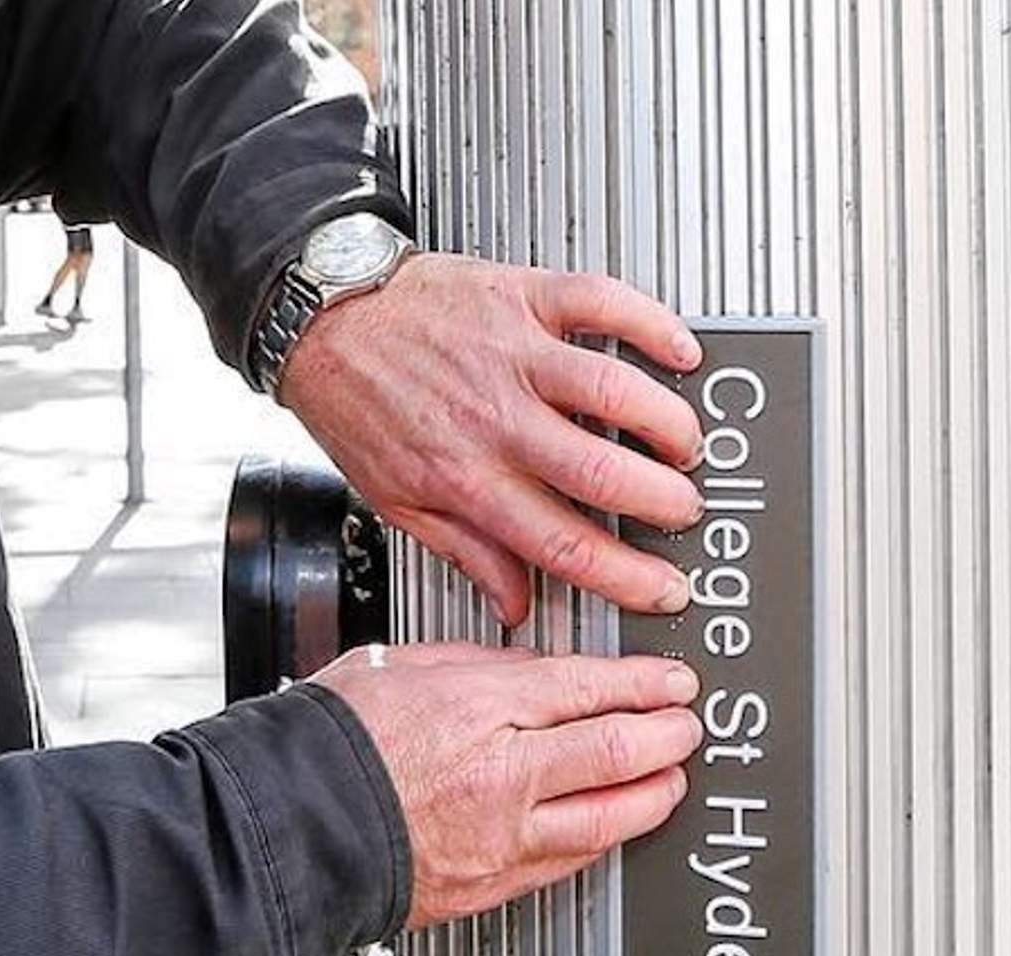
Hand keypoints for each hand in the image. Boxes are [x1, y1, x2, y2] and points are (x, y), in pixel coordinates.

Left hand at [281, 253, 706, 626]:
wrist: (323, 320)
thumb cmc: (358, 405)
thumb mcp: (398, 501)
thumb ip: (466, 552)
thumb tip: (513, 605)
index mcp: (467, 478)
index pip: (562, 544)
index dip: (625, 575)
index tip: (661, 588)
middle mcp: (496, 419)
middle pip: (602, 473)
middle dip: (663, 501)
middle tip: (685, 510)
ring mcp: (513, 355)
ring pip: (613, 392)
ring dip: (666, 421)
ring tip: (687, 442)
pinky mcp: (522, 295)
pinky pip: (602, 304)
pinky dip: (650, 324)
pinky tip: (679, 350)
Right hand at [313, 643, 699, 929]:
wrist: (281, 828)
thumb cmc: (322, 746)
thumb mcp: (399, 666)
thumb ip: (476, 666)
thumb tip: (528, 672)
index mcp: (478, 708)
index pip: (592, 688)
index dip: (648, 684)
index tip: (672, 682)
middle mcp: (502, 775)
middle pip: (621, 751)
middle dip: (669, 736)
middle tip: (685, 727)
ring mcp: (501, 837)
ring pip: (611, 817)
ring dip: (655, 794)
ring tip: (670, 778)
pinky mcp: (492, 885)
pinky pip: (571, 862)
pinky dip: (605, 839)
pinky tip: (616, 825)